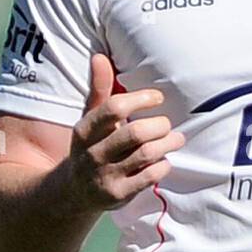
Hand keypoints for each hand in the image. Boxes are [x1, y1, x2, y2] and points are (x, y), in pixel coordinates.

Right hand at [64, 54, 184, 209]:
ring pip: (146, 154)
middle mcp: (92, 153)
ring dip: (168, 143)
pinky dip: (163, 166)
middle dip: (159, 125)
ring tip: (177, 138)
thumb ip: (99, 89)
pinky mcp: (118, 195)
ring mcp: (104, 176)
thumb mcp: (90, 119)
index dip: (141, 99)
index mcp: (84, 130)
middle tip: (167, 123)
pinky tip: (165, 160)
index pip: (114, 107)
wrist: (74, 192)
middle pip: (135, 132)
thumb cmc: (91, 146)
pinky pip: (149, 177)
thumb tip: (100, 56)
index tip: (157, 98)